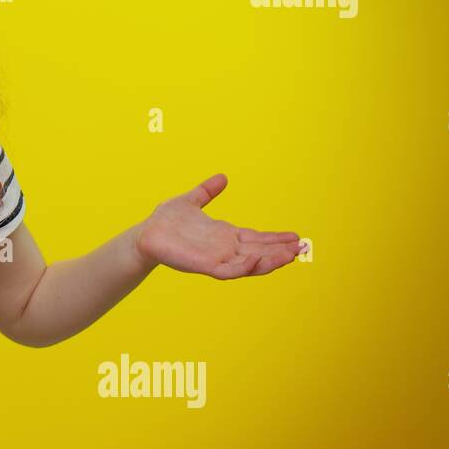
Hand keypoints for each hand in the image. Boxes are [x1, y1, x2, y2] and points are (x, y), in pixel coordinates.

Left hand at [134, 173, 302, 279]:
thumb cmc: (166, 221)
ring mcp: (215, 259)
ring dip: (270, 260)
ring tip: (291, 255)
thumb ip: (207, 191)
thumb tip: (223, 178)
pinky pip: (228, 270)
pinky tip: (257, 259)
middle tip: (304, 248)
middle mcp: (224, 249)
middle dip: (281, 251)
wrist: (145, 233)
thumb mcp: (191, 201)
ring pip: (249, 264)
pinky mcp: (203, 265)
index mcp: (225, 236)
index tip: (296, 237)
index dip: (275, 239)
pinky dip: (243, 267)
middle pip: (259, 252)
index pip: (257, 239)